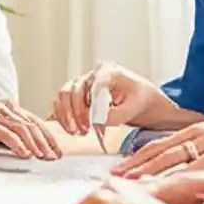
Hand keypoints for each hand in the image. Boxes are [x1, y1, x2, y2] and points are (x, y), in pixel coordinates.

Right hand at [0, 100, 61, 159]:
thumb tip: (40, 149)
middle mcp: (4, 107)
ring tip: (42, 157)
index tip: (58, 152)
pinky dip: (17, 144)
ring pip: (21, 128)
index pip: (35, 122)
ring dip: (34, 144)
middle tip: (53, 158)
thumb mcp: (0, 134)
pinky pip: (5, 133)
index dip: (48, 137)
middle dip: (45, 142)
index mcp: (10, 107)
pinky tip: (25, 154)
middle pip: (31, 124)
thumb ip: (16, 136)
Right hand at [52, 62, 170, 134]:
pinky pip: (63, 102)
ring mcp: (83, 83)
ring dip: (67, 115)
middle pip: (73, 90)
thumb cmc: (139, 99)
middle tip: (82, 130)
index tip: (92, 123)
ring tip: (76, 132)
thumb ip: (115, 115)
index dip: (90, 106)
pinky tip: (71, 128)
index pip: (92, 85)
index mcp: (109, 71)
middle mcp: (92, 74)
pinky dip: (63, 116)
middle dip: (75, 113)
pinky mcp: (77, 94)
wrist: (140, 98)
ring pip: (64, 95)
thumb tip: (95, 122)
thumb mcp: (133, 108)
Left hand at [114, 104, 203, 178]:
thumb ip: (195, 152)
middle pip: (159, 152)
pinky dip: (183, 174)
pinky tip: (168, 184)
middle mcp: (196, 135)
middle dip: (133, 168)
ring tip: (129, 185)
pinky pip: (201, 164)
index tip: (113, 174)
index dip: (133, 160)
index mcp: (191, 132)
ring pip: (175, 157)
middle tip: (110, 183)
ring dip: (150, 171)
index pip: (156, 146)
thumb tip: (172, 170)